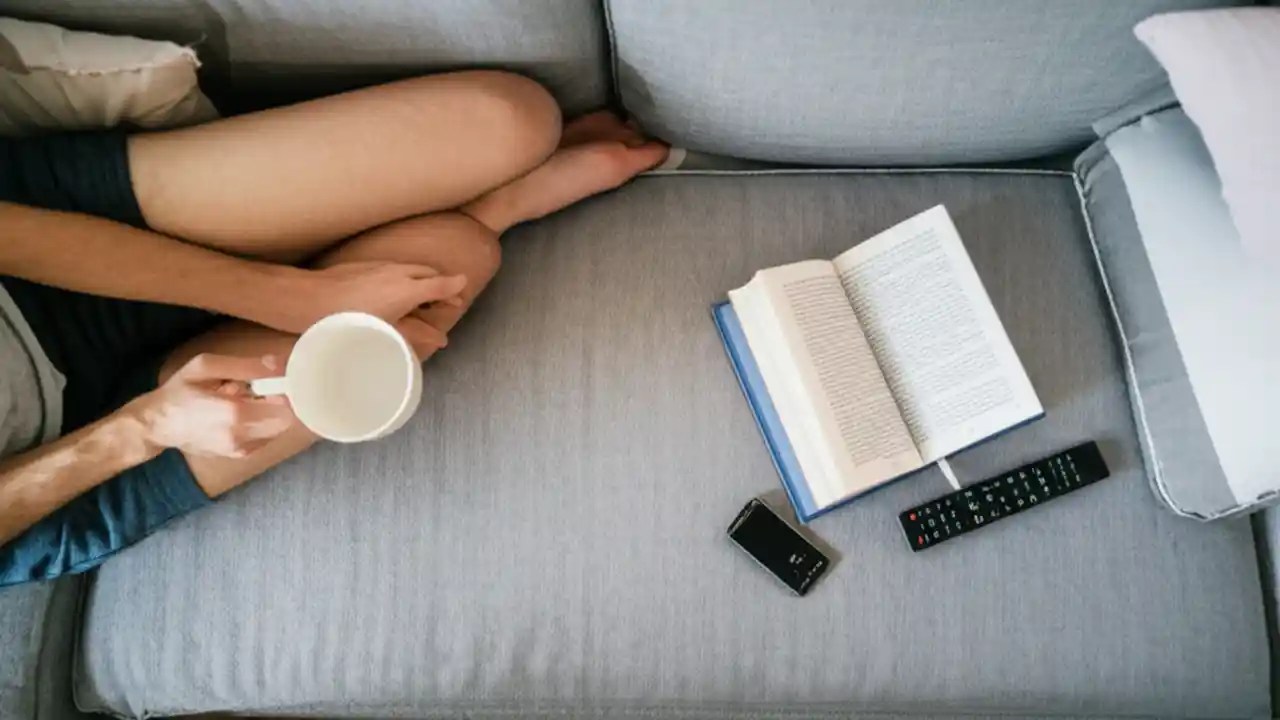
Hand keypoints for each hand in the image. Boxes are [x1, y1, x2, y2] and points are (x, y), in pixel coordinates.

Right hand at [135, 353, 296, 458]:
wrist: (158, 425)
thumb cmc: (179, 391)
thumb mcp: (205, 367)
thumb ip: (244, 366)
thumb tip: (278, 364)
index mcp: (234, 414)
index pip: (285, 407)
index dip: (286, 391)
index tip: (277, 379)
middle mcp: (241, 437)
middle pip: (286, 420)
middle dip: (280, 402)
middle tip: (261, 388)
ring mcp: (241, 450)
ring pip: (278, 429)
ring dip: (270, 413)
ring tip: (246, 400)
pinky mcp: (240, 455)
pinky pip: (266, 437)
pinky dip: (262, 424)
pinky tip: (241, 414)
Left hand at [272, 262, 466, 333]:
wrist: (311, 299)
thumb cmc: (348, 320)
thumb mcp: (387, 331)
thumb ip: (417, 332)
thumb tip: (442, 339)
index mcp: (407, 289)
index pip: (442, 284)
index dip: (454, 291)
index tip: (461, 298)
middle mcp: (398, 273)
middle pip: (429, 274)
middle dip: (440, 285)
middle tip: (446, 301)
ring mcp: (381, 266)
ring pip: (412, 270)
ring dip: (423, 281)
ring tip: (424, 298)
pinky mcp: (366, 265)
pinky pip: (396, 270)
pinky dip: (406, 279)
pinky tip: (397, 291)